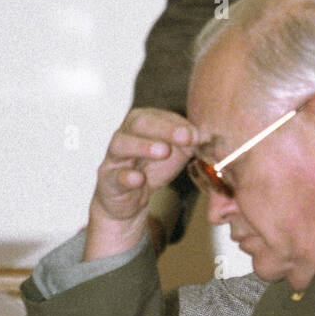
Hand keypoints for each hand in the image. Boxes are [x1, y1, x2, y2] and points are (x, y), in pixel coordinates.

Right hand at [84, 109, 202, 259]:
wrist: (130, 200)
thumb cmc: (151, 169)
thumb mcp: (175, 153)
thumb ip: (189, 143)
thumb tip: (206, 136)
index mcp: (142, 124)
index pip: (157, 115)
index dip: (177, 124)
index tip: (197, 135)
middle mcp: (125, 135)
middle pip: (139, 123)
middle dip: (164, 129)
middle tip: (185, 138)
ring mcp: (114, 158)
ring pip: (122, 145)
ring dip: (144, 146)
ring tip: (164, 152)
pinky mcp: (108, 180)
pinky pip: (114, 176)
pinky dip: (126, 176)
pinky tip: (139, 179)